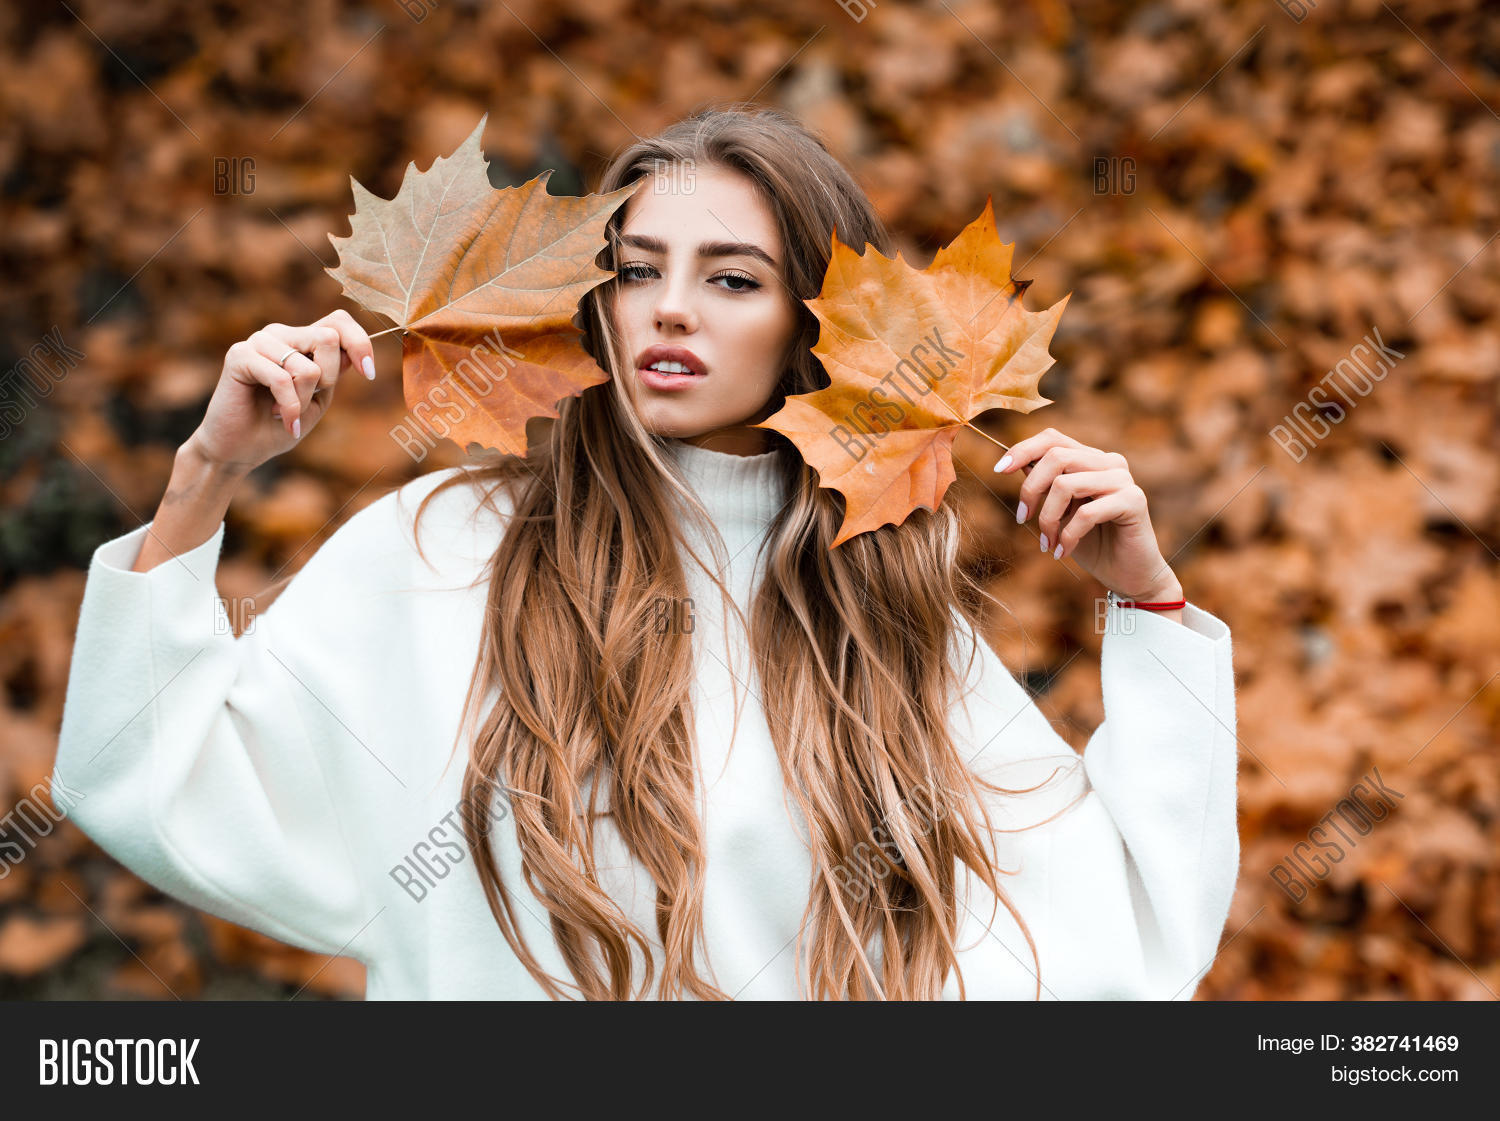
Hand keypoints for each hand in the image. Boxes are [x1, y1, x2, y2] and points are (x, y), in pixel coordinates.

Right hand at [185, 309, 375, 472]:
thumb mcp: (319, 398)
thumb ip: (334, 372)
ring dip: (304, 400)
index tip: (368, 374)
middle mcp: (281, 334)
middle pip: (328, 338)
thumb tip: (353, 353)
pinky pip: (282, 379)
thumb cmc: (280, 424)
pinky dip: (289, 407)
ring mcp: (259, 342)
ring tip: (287, 412)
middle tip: (311, 398)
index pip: (339, 321)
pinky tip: (281, 418)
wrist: (240, 449)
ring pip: (307, 366)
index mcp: (301, 340)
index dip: (360, 343)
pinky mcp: (239, 356)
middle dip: (330, 378)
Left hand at [993, 427, 1181, 601]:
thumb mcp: (1060, 512)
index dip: (1023, 450)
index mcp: (1091, 460)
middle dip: (1030, 490)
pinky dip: (1067, 535)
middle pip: (1056, 457)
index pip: (1053, 439)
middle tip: (1022, 520)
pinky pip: (1087, 512)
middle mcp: (1109, 462)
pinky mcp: (1134, 501)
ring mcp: (1123, 480)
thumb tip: (1014, 462)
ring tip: (1047, 543)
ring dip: (1047, 518)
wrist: (1127, 574)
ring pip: (1066, 484)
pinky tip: (1063, 552)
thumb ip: (1045, 486)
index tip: (999, 470)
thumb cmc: (1092, 543)